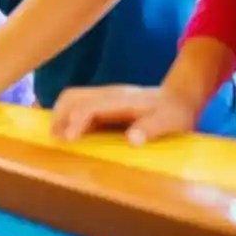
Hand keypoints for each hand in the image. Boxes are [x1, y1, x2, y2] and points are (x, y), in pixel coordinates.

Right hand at [51, 85, 197, 144]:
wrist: (179, 98)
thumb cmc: (175, 111)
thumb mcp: (171, 121)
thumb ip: (152, 128)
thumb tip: (132, 140)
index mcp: (120, 99)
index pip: (89, 106)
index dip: (76, 122)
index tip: (69, 140)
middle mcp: (108, 95)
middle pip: (72, 97)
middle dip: (59, 116)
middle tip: (56, 140)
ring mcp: (104, 98)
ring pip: (71, 99)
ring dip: (60, 116)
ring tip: (58, 138)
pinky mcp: (104, 105)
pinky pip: (78, 107)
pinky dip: (68, 118)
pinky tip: (70, 135)